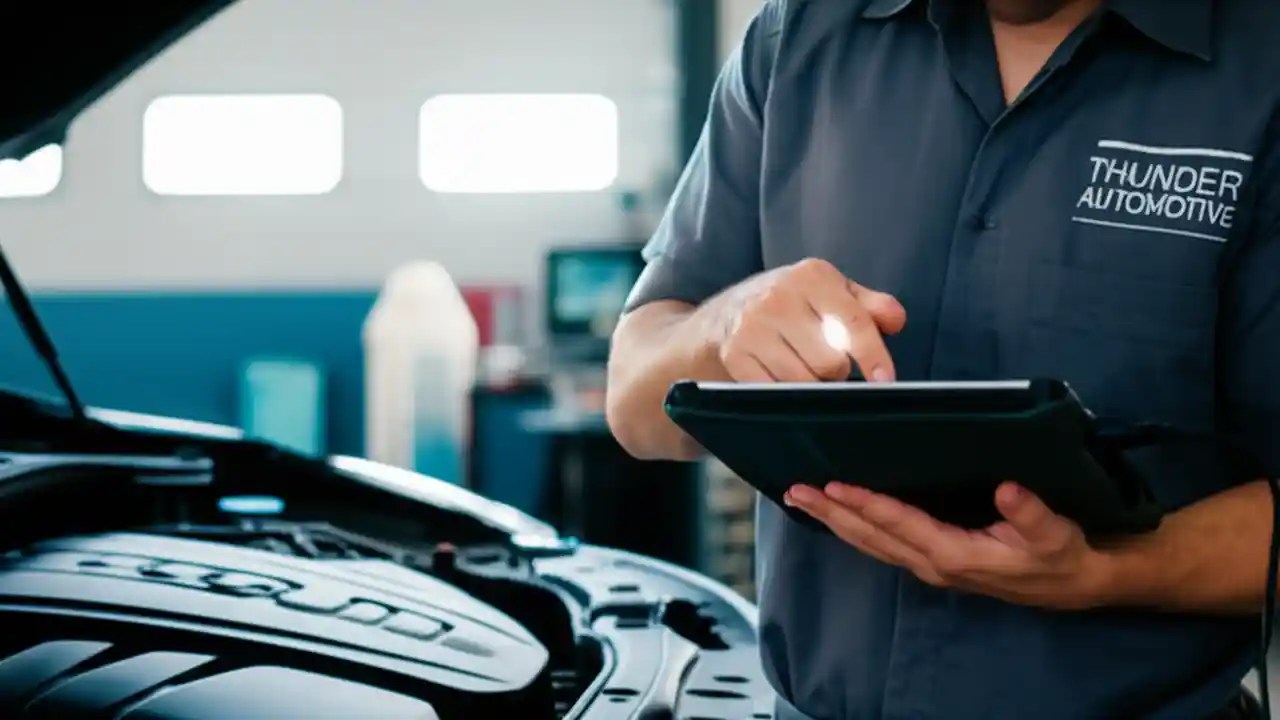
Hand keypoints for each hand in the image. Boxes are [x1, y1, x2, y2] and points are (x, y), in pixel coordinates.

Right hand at [715, 258, 905, 382]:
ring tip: (803, 365)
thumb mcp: (833, 292)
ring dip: (811, 383)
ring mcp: (752, 327)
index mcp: (811, 276)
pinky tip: (781, 375)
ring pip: (803, 380)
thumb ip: (870, 305)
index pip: (853, 322)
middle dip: (836, 370)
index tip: (884, 379)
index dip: (873, 355)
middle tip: (826, 360)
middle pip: (830, 361)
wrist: (725, 314)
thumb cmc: (792, 303)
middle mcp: (779, 297)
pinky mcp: (734, 354)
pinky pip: (774, 390)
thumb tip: (896, 321)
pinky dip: (784, 390)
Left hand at [785, 481, 1117, 610]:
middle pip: (870, 535)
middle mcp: (932, 562)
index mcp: (954, 554)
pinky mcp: (930, 560)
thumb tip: (1008, 488)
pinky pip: (881, 544)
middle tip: (795, 490)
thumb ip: (1030, 513)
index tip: (834, 486)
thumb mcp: (1054, 534)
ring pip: (869, 542)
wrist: (1070, 583)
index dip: (865, 504)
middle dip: (831, 512)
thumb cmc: (1059, 555)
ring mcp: (928, 564)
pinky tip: (836, 514)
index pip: (899, 524)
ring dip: (834, 520)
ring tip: (801, 499)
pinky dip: (854, 528)